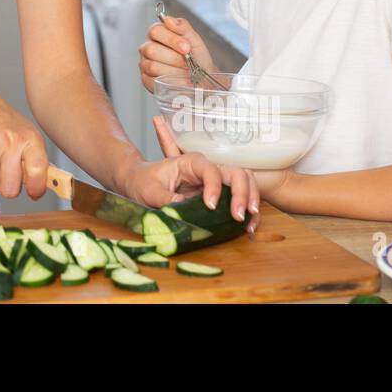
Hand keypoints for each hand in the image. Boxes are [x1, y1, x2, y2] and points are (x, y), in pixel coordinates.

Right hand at [0, 82, 48, 200]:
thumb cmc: (1, 121)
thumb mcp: (25, 133)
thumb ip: (35, 159)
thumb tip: (45, 186)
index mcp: (30, 137)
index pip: (38, 170)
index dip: (37, 188)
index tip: (34, 192)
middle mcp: (11, 140)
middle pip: (11, 189)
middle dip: (8, 186)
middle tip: (7, 171)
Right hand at [138, 14, 216, 87]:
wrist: (203, 79)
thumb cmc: (197, 57)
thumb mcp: (194, 39)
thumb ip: (182, 27)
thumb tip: (169, 19)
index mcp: (158, 34)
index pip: (155, 31)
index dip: (171, 39)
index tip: (187, 47)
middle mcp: (148, 48)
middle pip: (151, 49)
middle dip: (174, 57)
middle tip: (187, 62)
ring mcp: (145, 64)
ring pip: (151, 66)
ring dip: (173, 70)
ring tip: (185, 72)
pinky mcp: (146, 80)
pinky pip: (152, 81)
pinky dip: (169, 81)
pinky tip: (179, 80)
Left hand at [143, 114, 261, 229]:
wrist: (139, 182)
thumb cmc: (143, 181)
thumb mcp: (149, 190)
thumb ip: (164, 199)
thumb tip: (182, 207)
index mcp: (190, 162)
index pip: (210, 170)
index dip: (213, 187)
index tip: (209, 206)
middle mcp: (207, 169)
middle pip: (235, 174)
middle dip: (242, 194)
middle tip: (238, 216)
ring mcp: (216, 181)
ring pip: (245, 182)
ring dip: (252, 200)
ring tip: (248, 221)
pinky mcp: (219, 194)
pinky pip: (241, 198)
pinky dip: (249, 211)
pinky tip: (247, 228)